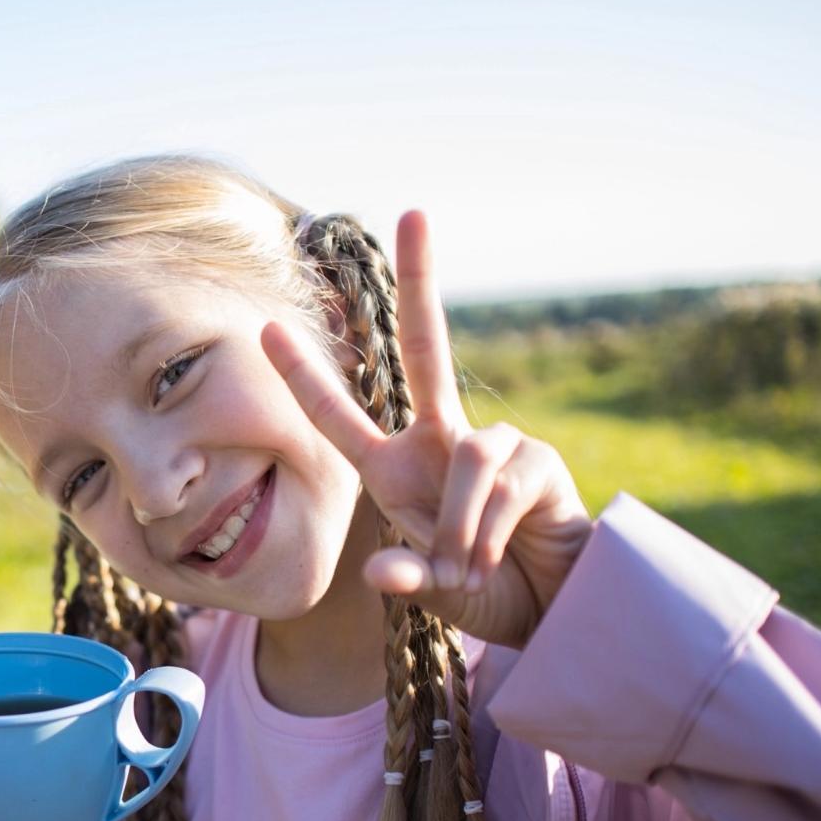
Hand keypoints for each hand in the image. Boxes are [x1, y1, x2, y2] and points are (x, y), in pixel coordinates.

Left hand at [264, 211, 592, 648]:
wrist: (555, 609)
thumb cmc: (486, 591)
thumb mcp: (436, 591)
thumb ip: (407, 579)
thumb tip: (379, 571)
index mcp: (396, 469)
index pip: (339, 416)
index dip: (303, 376)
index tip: (264, 328)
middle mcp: (440, 442)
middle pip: (427, 347)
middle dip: (422, 279)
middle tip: (415, 211)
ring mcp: (492, 445)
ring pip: (465, 459)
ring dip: (460, 527)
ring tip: (469, 569)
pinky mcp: (536, 460)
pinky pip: (499, 483)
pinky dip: (488, 530)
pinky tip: (498, 555)